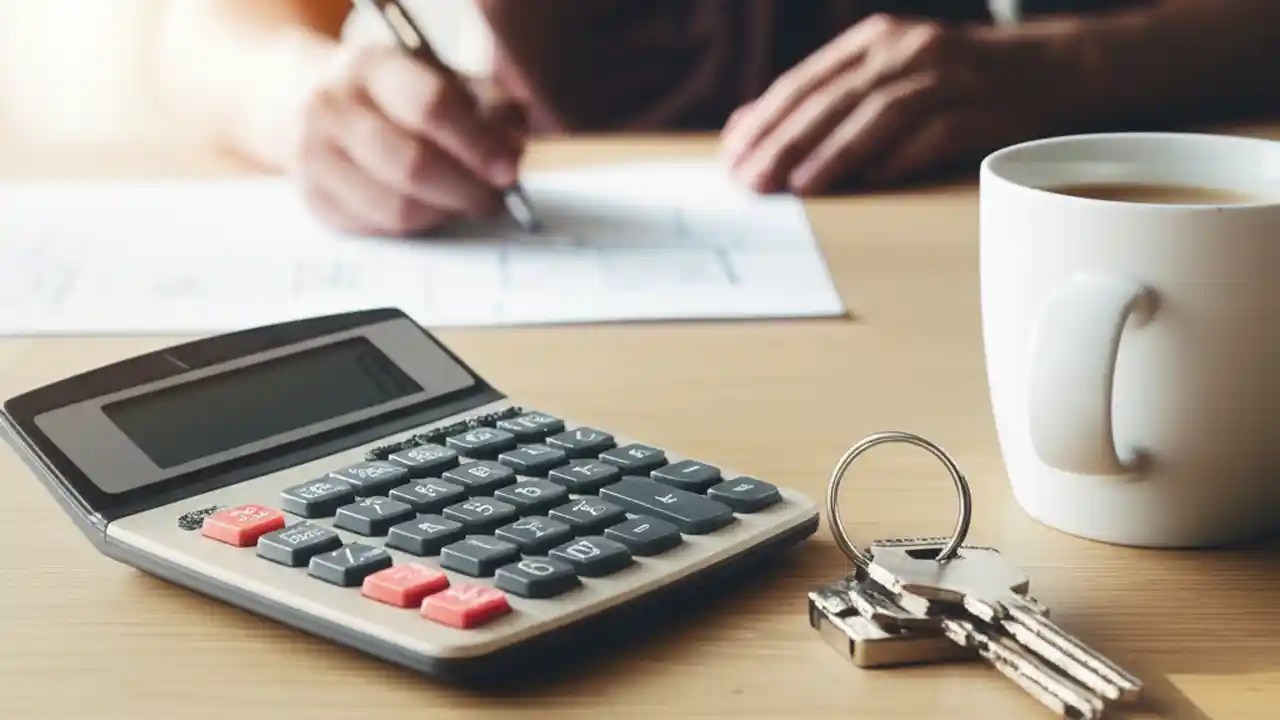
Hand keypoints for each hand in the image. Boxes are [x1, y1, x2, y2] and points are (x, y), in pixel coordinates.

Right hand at [295, 44, 528, 235]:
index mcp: (373, 67)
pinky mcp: (315, 199)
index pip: (430, 106)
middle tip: (494, 200)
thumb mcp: (442, 79)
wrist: (317, 104)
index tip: (508, 171)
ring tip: (464, 203)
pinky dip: (416, 227)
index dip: (477, 144)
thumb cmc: (396, 96)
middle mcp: (334, 108)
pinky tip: (430, 209)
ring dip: (444, 214)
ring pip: (396, 209)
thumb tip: (511, 152)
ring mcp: (315, 156)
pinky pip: (380, 229)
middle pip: (412, 165)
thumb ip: (487, 107)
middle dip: (466, 190)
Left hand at [722, 14, 1076, 193]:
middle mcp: (905, 48)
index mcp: (873, 40)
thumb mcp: (883, 73)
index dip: (765, 121)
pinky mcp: (983, 105)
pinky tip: (871, 181)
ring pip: (878, 113)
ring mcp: (947, 75)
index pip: (805, 81)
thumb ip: (820, 97)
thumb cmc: (951, 80)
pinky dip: (901, 156)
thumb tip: (745, 129)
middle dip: (786, 142)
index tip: (732, 159)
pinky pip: (935, 133)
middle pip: (833, 98)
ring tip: (799, 185)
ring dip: (835, 151)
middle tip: (753, 181)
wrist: (1047, 67)